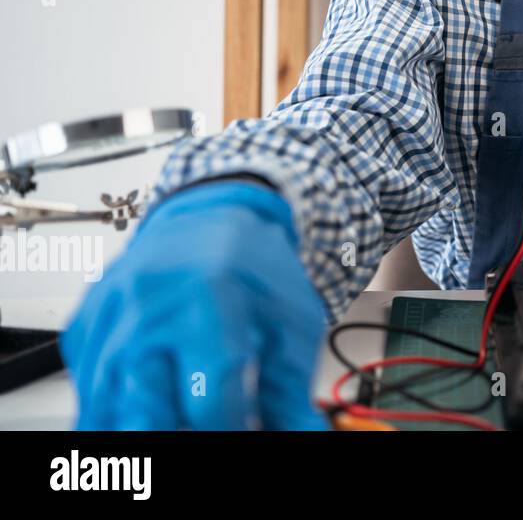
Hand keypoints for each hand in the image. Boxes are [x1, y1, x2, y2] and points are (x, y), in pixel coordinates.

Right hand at [60, 179, 328, 429]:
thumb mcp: (290, 328)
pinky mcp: (83, 329)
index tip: (246, 427)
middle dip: (178, 429)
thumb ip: (290, 395)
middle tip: (205, 420)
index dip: (233, 428)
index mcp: (208, 298)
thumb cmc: (254, 272)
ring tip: (180, 413)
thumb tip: (304, 436)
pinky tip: (151, 399)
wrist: (211, 220)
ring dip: (145, 421)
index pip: (210, 402)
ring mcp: (108, 317)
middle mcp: (146, 305)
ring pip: (108, 408)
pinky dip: (118, 407)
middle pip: (145, 411)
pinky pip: (88, 392)